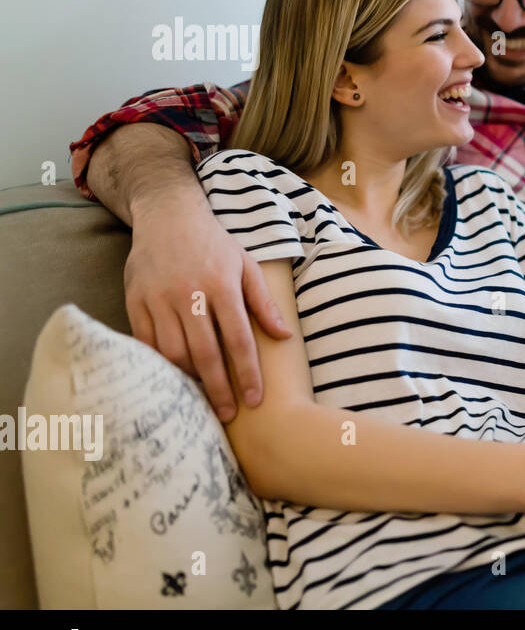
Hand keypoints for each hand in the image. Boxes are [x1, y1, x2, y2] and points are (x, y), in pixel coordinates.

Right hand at [126, 201, 290, 421]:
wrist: (168, 215)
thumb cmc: (214, 244)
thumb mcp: (247, 265)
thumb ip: (264, 303)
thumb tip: (285, 336)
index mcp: (222, 286)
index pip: (239, 340)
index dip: (247, 374)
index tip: (255, 400)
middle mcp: (189, 294)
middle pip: (205, 353)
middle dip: (218, 388)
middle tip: (228, 414)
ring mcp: (159, 298)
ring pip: (173, 352)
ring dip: (189, 379)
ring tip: (202, 398)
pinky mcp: (135, 301)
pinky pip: (145, 342)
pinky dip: (159, 364)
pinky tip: (173, 378)